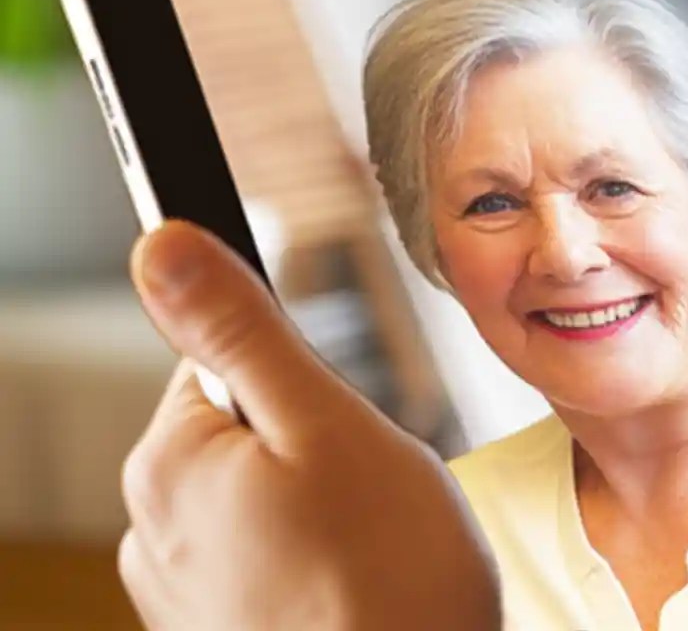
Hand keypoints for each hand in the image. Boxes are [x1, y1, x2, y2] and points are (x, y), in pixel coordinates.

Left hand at [118, 220, 499, 630]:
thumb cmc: (390, 579)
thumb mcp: (327, 425)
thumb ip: (239, 332)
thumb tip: (161, 242)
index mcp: (170, 462)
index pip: (217, 362)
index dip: (296, 383)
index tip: (337, 426)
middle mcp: (151, 529)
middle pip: (242, 432)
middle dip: (311, 447)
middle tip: (365, 494)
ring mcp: (181, 591)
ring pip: (260, 497)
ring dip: (315, 507)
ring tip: (367, 550)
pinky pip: (264, 557)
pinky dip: (310, 561)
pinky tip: (351, 587)